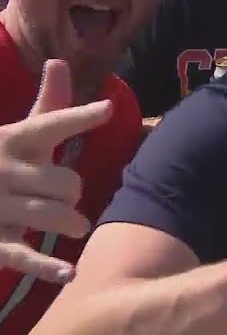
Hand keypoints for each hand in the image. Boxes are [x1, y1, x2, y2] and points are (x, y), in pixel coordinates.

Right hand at [0, 59, 111, 282]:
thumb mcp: (18, 133)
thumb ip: (47, 106)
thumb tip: (60, 61)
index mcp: (11, 139)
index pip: (49, 125)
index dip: (79, 118)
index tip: (107, 109)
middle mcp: (2, 170)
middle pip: (65, 182)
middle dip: (73, 190)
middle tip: (66, 194)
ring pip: (53, 214)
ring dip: (71, 221)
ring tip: (73, 223)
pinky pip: (21, 254)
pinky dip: (45, 266)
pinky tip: (69, 273)